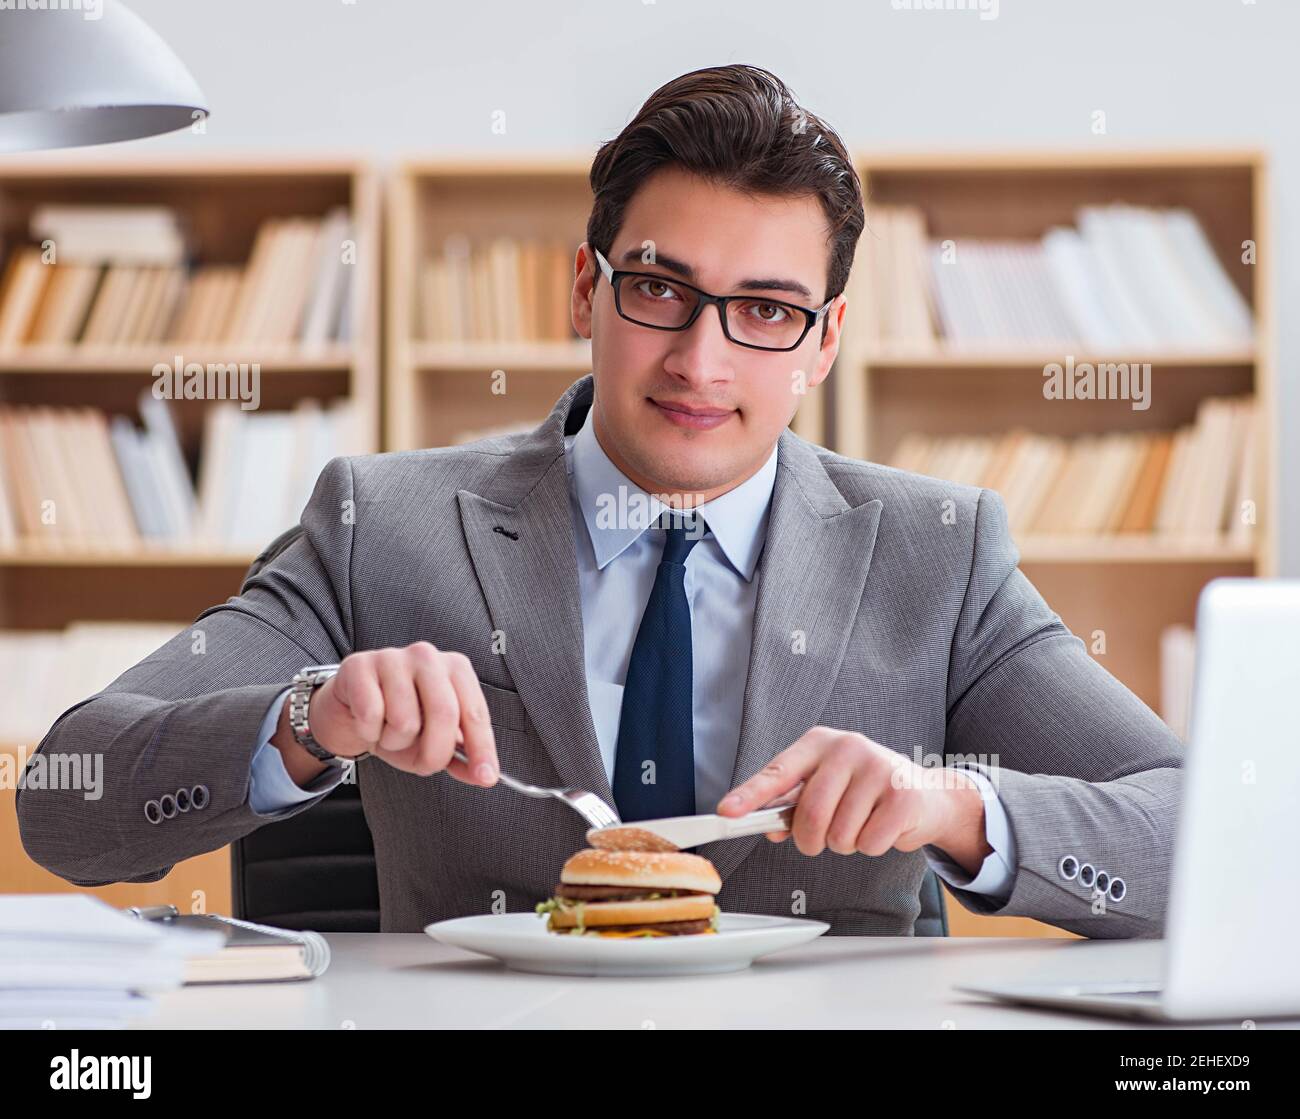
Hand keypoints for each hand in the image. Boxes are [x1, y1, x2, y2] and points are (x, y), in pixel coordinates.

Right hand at [299, 642, 498, 785]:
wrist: (351, 710)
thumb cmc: (398, 720)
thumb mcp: (433, 741)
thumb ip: (461, 758)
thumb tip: (484, 776)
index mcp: (455, 669)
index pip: (475, 712)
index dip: (482, 748)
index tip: (486, 776)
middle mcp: (428, 656)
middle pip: (444, 713)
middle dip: (435, 753)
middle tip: (425, 766)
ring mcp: (392, 657)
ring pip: (404, 720)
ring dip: (395, 741)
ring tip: (389, 732)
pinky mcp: (359, 666)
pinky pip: (371, 715)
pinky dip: (369, 732)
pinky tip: (369, 722)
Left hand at [714, 727, 989, 868]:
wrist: (924, 793)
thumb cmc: (864, 790)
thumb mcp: (826, 786)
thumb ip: (792, 806)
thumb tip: (768, 829)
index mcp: (819, 743)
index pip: (777, 772)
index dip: (749, 796)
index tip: (725, 813)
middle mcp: (847, 748)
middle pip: (810, 815)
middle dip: (812, 841)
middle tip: (824, 838)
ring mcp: (878, 769)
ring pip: (839, 835)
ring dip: (846, 844)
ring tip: (862, 823)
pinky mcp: (903, 796)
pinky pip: (869, 843)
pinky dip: (872, 846)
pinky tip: (884, 827)